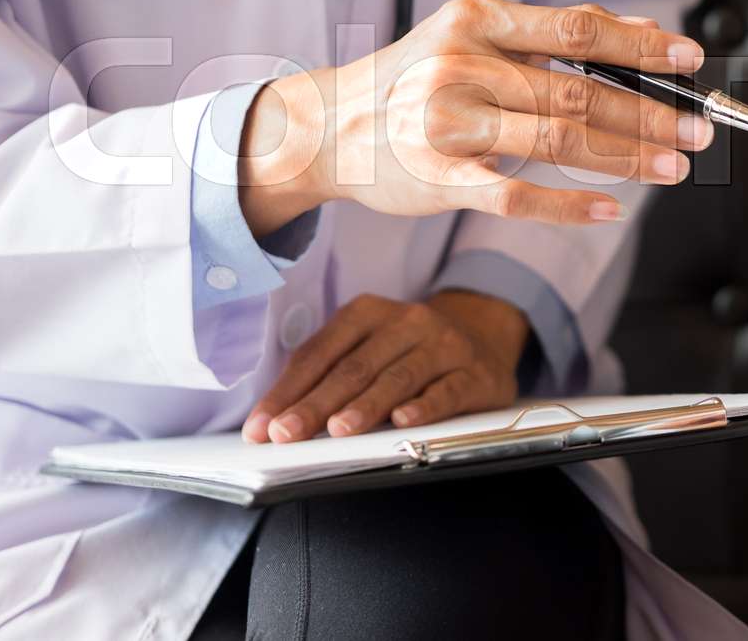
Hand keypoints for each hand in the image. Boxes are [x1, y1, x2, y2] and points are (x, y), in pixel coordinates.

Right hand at [236, 0, 713, 234]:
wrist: (328, 127)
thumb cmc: (413, 78)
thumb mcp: (470, 36)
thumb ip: (548, 35)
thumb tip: (640, 34)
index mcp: (476, 19)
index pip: (575, 28)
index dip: (640, 44)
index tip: (690, 59)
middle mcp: (461, 64)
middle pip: (577, 89)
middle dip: (649, 112)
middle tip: (699, 130)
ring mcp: (447, 122)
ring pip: (557, 139)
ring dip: (626, 156)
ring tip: (674, 167)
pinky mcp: (438, 177)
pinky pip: (515, 196)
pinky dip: (568, 205)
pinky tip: (609, 209)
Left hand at [242, 289, 528, 442]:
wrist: (485, 335)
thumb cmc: (410, 350)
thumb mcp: (369, 346)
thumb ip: (329, 374)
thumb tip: (278, 418)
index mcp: (369, 312)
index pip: (320, 353)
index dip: (288, 390)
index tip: (261, 427)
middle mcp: (407, 322)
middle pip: (355, 367)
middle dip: (316, 404)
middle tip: (286, 435)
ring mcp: (444, 345)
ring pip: (398, 377)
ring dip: (366, 405)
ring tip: (338, 430)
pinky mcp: (476, 372)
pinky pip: (448, 390)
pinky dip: (425, 406)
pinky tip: (403, 421)